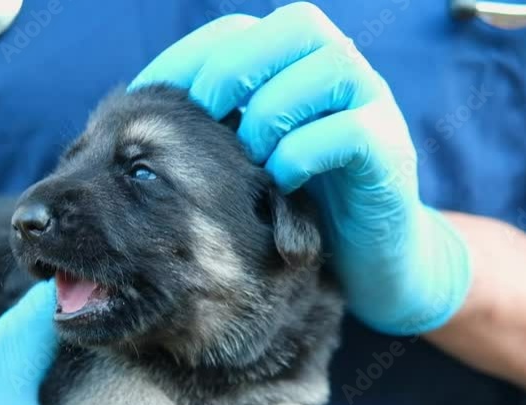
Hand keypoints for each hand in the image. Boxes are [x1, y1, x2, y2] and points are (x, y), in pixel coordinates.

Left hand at [131, 2, 471, 334]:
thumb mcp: (242, 159)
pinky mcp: (390, 152)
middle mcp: (338, 71)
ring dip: (273, 112)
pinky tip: (280, 183)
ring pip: (331, 66)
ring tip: (250, 159)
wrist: (365, 259)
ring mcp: (372, 106)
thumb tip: (135, 117)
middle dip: (234, 70)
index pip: (239, 30)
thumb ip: (209, 128)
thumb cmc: (291, 205)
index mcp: (295, 64)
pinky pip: (351, 131)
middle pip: (294, 25)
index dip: (190, 56)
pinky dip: (303, 154)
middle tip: (205, 120)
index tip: (147, 98)